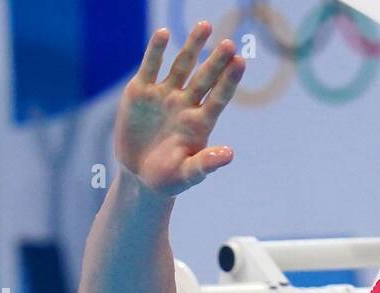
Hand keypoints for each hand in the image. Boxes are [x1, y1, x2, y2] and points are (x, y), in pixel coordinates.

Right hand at [114, 22, 244, 196]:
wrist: (138, 176)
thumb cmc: (168, 179)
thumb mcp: (187, 175)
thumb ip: (206, 164)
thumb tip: (230, 154)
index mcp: (200, 123)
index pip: (219, 97)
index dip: (229, 80)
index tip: (240, 62)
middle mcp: (186, 104)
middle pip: (204, 78)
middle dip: (216, 60)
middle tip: (228, 43)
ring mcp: (164, 95)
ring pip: (181, 65)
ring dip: (192, 46)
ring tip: (205, 26)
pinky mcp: (141, 92)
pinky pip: (150, 67)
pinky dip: (155, 51)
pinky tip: (163, 34)